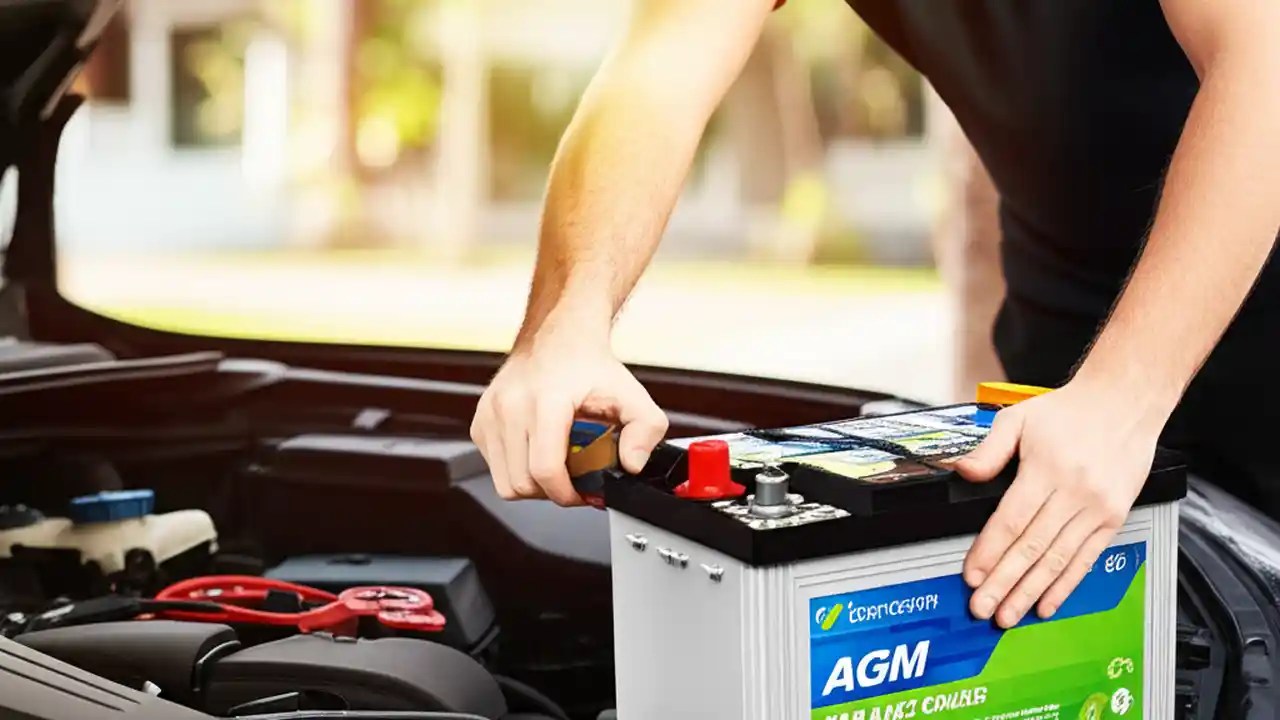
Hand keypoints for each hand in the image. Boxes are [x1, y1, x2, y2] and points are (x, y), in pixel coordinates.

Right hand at [470, 333, 668, 505]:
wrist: (558, 336)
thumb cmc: (591, 367)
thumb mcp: (632, 395)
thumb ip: (647, 430)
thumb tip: (633, 464)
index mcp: (547, 400)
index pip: (545, 469)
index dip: (567, 494)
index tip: (585, 492)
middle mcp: (511, 405)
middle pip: (524, 483)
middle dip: (552, 492)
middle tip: (574, 480)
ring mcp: (490, 413)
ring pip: (505, 482)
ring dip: (533, 485)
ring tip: (557, 468)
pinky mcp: (480, 421)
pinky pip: (494, 467)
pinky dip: (517, 470)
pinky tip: (538, 453)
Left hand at [950, 381, 1163, 628]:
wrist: (1124, 403)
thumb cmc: (1069, 412)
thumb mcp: (1019, 418)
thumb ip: (989, 449)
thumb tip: (964, 472)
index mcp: (1046, 469)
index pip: (1011, 521)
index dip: (989, 552)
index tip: (972, 576)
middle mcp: (1074, 492)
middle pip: (1032, 547)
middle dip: (1004, 583)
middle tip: (983, 608)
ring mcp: (1097, 508)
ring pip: (1058, 560)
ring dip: (1030, 592)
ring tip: (1008, 614)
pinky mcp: (1114, 518)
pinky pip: (1086, 559)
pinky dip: (1065, 585)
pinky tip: (1047, 604)